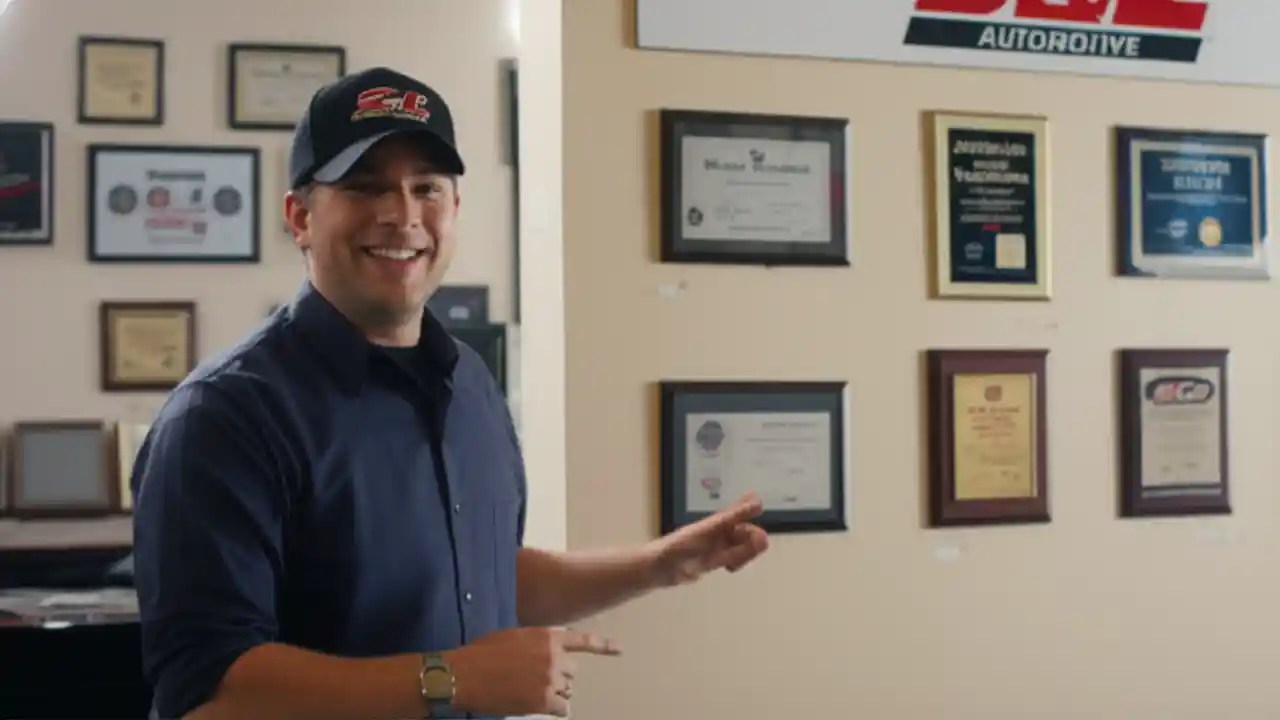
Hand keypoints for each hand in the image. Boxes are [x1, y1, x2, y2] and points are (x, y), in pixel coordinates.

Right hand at [444, 626, 620, 716]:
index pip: (583, 640)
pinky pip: (562, 709)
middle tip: (534, 678)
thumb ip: (537, 641)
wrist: (465, 674)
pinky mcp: (544, 701)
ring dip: (553, 693)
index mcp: (548, 636)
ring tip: (528, 690)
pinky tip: (536, 704)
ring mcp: (551, 680)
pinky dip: (553, 709)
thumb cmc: (482, 653)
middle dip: (558, 675)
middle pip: (573, 671)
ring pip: (567, 691)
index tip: (620, 650)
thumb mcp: (514, 636)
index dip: (604, 646)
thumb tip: (546, 653)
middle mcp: (555, 657)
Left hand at [650, 491, 769, 586]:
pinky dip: (739, 562)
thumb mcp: (705, 532)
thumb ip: (729, 519)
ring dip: (746, 553)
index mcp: (715, 523)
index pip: (738, 513)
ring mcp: (717, 546)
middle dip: (752, 540)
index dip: (749, 509)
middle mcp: (718, 532)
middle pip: (746, 532)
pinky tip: (730, 568)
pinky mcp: (715, 560)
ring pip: (743, 546)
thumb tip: (753, 501)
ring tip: (735, 564)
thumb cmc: (678, 547)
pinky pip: (736, 558)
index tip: (760, 507)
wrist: (659, 569)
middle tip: (752, 549)